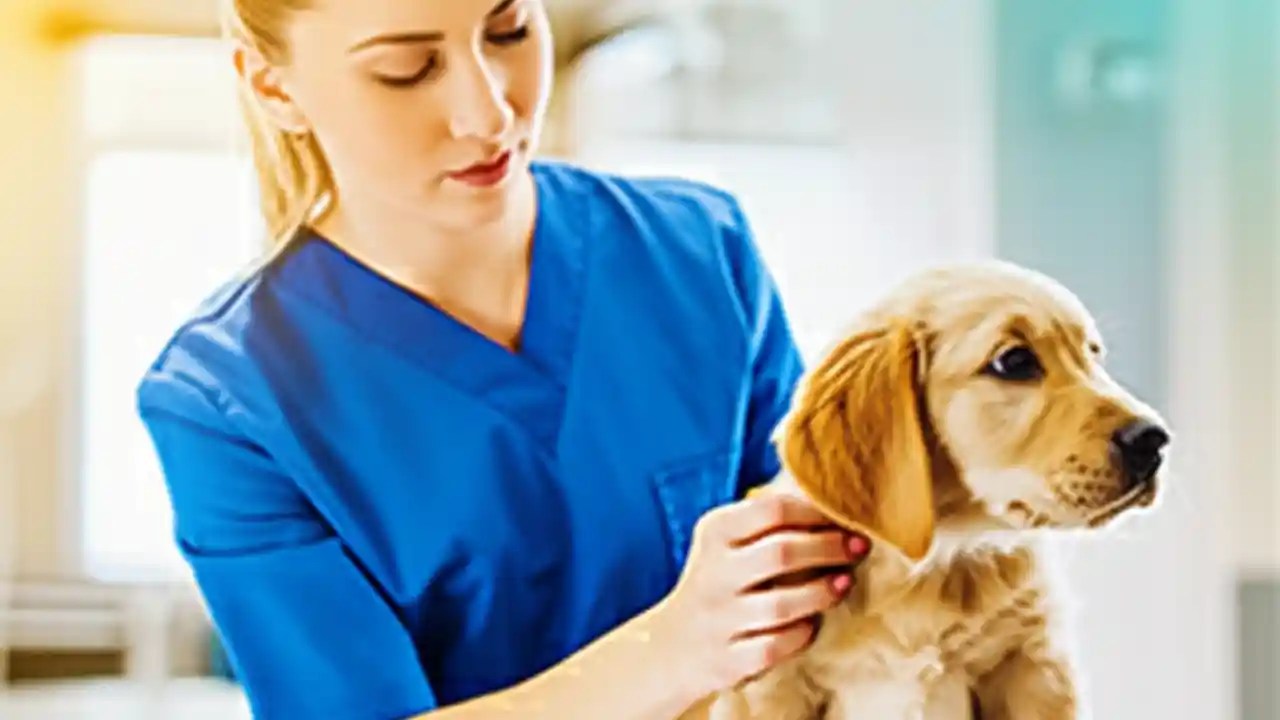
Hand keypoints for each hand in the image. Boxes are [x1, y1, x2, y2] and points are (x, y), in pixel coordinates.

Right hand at [652, 491, 870, 701]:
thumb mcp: (725, 542)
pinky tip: (812, 624)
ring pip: (781, 605)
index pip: (772, 510)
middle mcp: (713, 574)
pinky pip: (775, 647)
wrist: (669, 646)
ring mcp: (718, 619)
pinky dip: (801, 635)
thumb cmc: (717, 583)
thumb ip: (765, 521)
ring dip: (822, 593)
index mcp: (714, 533)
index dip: (817, 513)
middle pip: (781, 554)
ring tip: (845, 583)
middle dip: (828, 548)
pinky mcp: (727, 660)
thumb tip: (829, 499)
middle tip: (858, 548)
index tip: (844, 519)